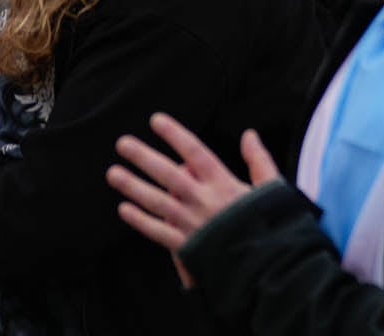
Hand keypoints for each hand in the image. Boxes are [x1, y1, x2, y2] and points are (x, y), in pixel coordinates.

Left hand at [111, 117, 278, 281]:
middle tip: (122, 143)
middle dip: (143, 157)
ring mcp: (190, 223)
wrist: (261, 263)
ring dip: (132, 186)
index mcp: (222, 182)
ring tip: (113, 173)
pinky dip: (139, 220)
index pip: (194, 151)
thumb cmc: (266, 225)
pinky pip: (156, 231)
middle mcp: (201, 199)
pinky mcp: (184, 246)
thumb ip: (258, 159)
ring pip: (155, 201)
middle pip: (167, 173)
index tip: (156, 120)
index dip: (174, 134)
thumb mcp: (270, 186)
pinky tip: (124, 209)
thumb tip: (249, 134)